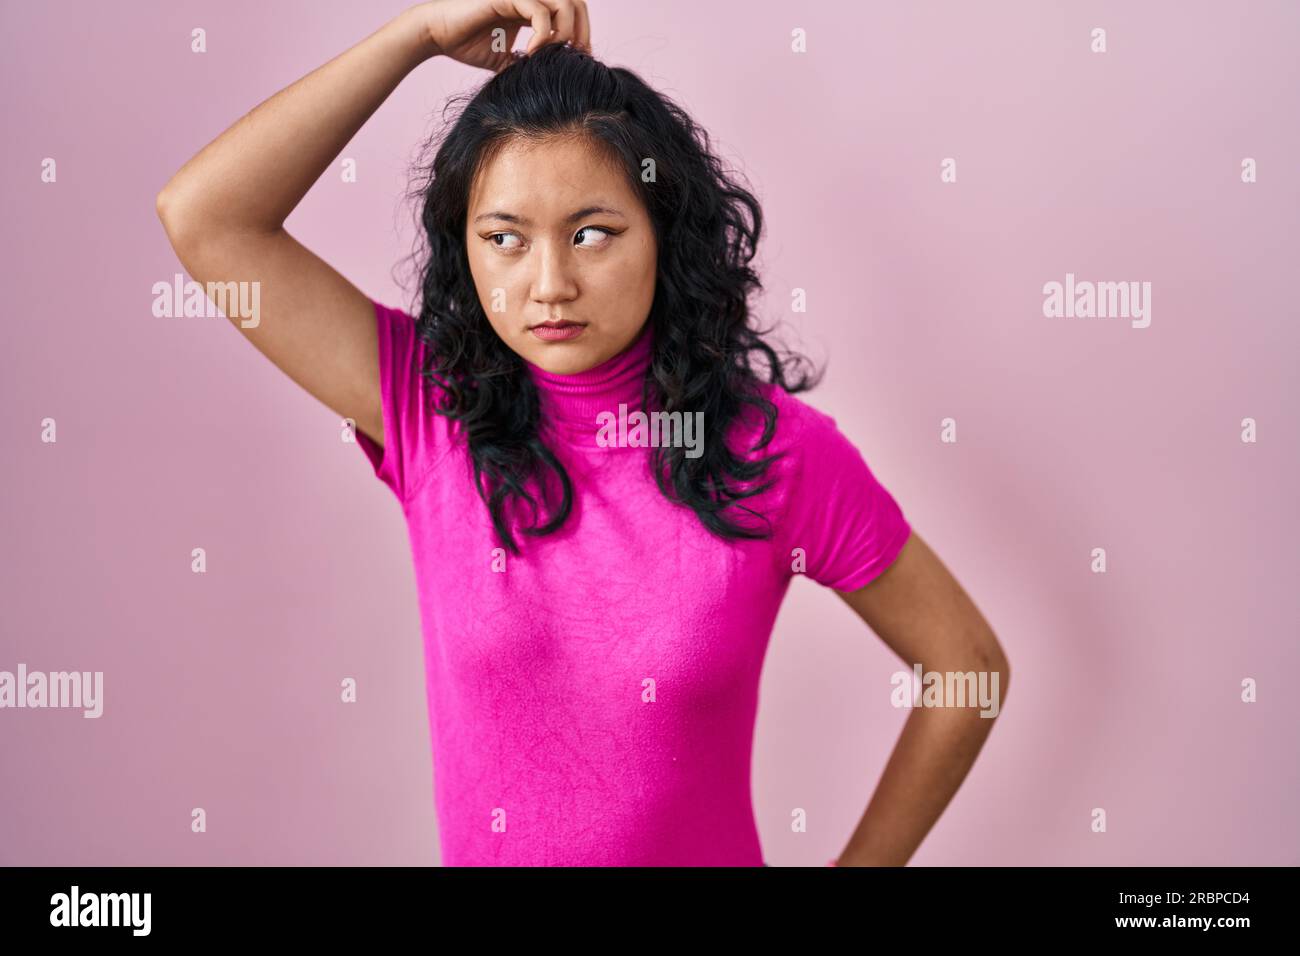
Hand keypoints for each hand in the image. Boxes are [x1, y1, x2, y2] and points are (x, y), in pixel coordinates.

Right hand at [411, 0, 590, 72]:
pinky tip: (532, 54)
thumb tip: (548, 85)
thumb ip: (528, 65)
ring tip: (554, 55)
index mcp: (533, 7)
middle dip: (582, 31)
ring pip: (563, 4)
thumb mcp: (506, 60)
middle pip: (576, 2)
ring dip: (565, 32)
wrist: (437, 33)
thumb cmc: (467, 44)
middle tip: (576, 57)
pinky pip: (539, 12)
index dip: (582, 32)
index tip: (580, 58)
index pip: (572, 10)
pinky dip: (543, 34)